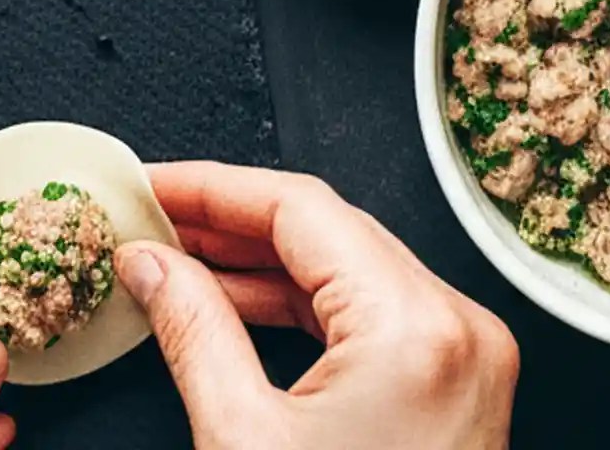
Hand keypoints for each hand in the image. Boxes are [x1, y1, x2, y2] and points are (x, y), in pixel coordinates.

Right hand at [117, 162, 518, 449]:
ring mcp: (461, 357)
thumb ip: (190, 328)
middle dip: (228, 220)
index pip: (299, 208)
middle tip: (151, 216)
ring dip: (257, 261)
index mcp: (415, 329)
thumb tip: (149, 264)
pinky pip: (363, 317)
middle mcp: (455, 329)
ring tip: (176, 256)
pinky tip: (229, 302)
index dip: (210, 187)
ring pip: (344, 270)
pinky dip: (294, 305)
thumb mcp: (240, 436)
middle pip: (326, 230)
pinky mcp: (449, 386)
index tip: (149, 185)